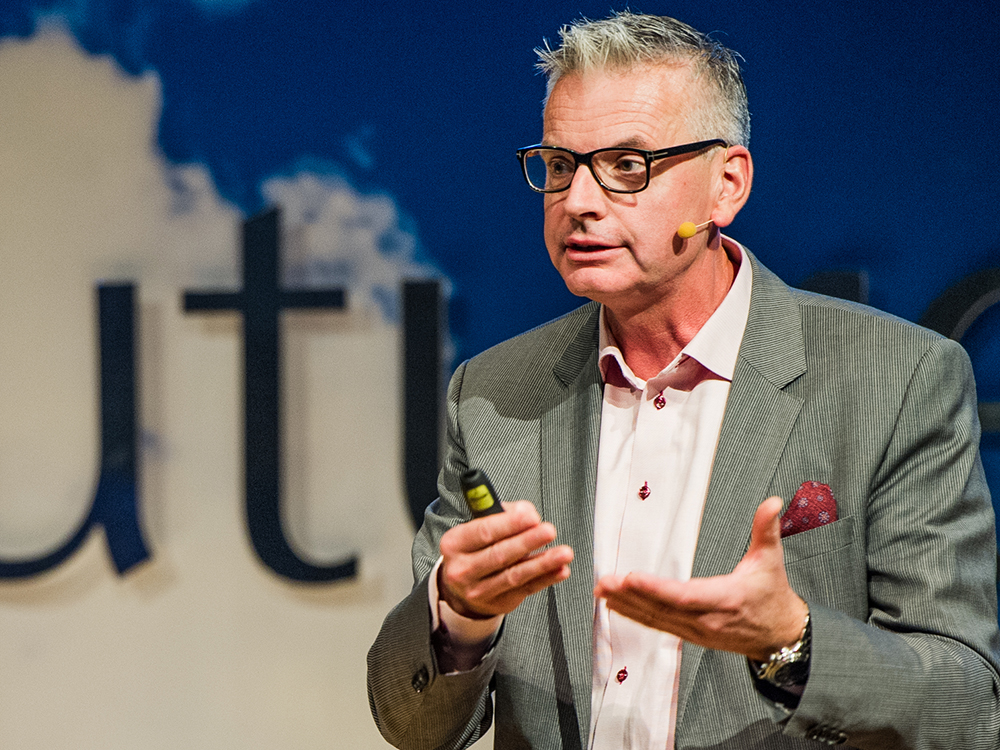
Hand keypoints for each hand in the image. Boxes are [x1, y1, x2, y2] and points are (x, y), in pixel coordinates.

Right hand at [438, 501, 573, 618]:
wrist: (460, 588)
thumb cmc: (473, 549)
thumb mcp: (476, 528)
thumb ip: (501, 515)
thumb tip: (526, 512)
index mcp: (454, 544)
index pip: (483, 532)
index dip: (509, 524)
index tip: (530, 516)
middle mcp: (463, 570)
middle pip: (499, 555)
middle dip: (527, 542)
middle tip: (548, 531)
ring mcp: (480, 591)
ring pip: (515, 575)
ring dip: (542, 563)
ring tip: (563, 553)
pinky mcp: (500, 602)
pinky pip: (527, 589)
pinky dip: (546, 578)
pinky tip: (560, 570)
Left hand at [594, 496, 807, 660]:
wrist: (780, 637)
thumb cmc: (772, 597)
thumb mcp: (771, 561)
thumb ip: (767, 530)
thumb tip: (772, 503)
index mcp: (725, 599)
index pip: (683, 596)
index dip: (655, 589)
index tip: (631, 578)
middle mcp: (707, 619)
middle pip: (661, 609)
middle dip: (630, 595)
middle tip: (604, 582)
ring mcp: (697, 631)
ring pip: (655, 619)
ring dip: (626, 605)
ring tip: (602, 591)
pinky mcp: (691, 635)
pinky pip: (658, 626)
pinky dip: (635, 616)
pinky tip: (616, 606)